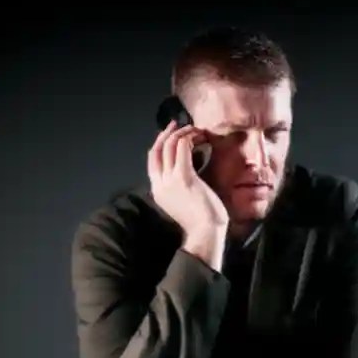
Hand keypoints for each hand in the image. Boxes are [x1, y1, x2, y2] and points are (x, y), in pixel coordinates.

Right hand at [147, 121, 228, 271]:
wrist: (205, 232)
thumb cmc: (201, 220)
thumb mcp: (183, 202)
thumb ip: (179, 187)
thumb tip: (186, 170)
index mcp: (157, 191)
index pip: (152, 161)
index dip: (159, 144)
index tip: (170, 135)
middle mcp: (160, 184)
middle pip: (157, 150)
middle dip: (166, 134)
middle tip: (178, 124)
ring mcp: (170, 180)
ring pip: (169, 146)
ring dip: (181, 133)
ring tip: (193, 130)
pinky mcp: (184, 177)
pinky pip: (182, 148)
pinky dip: (189, 138)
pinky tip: (199, 136)